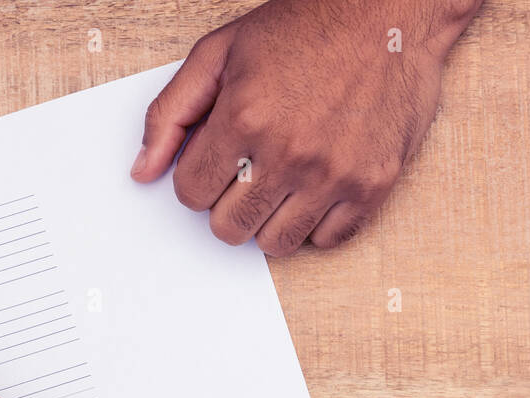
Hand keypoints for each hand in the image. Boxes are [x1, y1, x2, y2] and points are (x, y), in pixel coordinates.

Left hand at [132, 0, 479, 255]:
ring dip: (270, 219)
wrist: (387, 12)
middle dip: (228, 204)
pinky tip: (316, 186)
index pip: (191, 194)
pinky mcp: (372, 186)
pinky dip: (316, 222)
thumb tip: (142, 172)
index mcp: (244, 117)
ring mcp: (333, 174)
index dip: (198, 178)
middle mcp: (288, 152)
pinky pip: (327, 240)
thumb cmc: (304, 28)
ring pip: (276, 243)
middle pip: (229, 227)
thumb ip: (171, 113)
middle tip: (247, 172)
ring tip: (281, 181)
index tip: (217, 161)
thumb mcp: (219, 53)